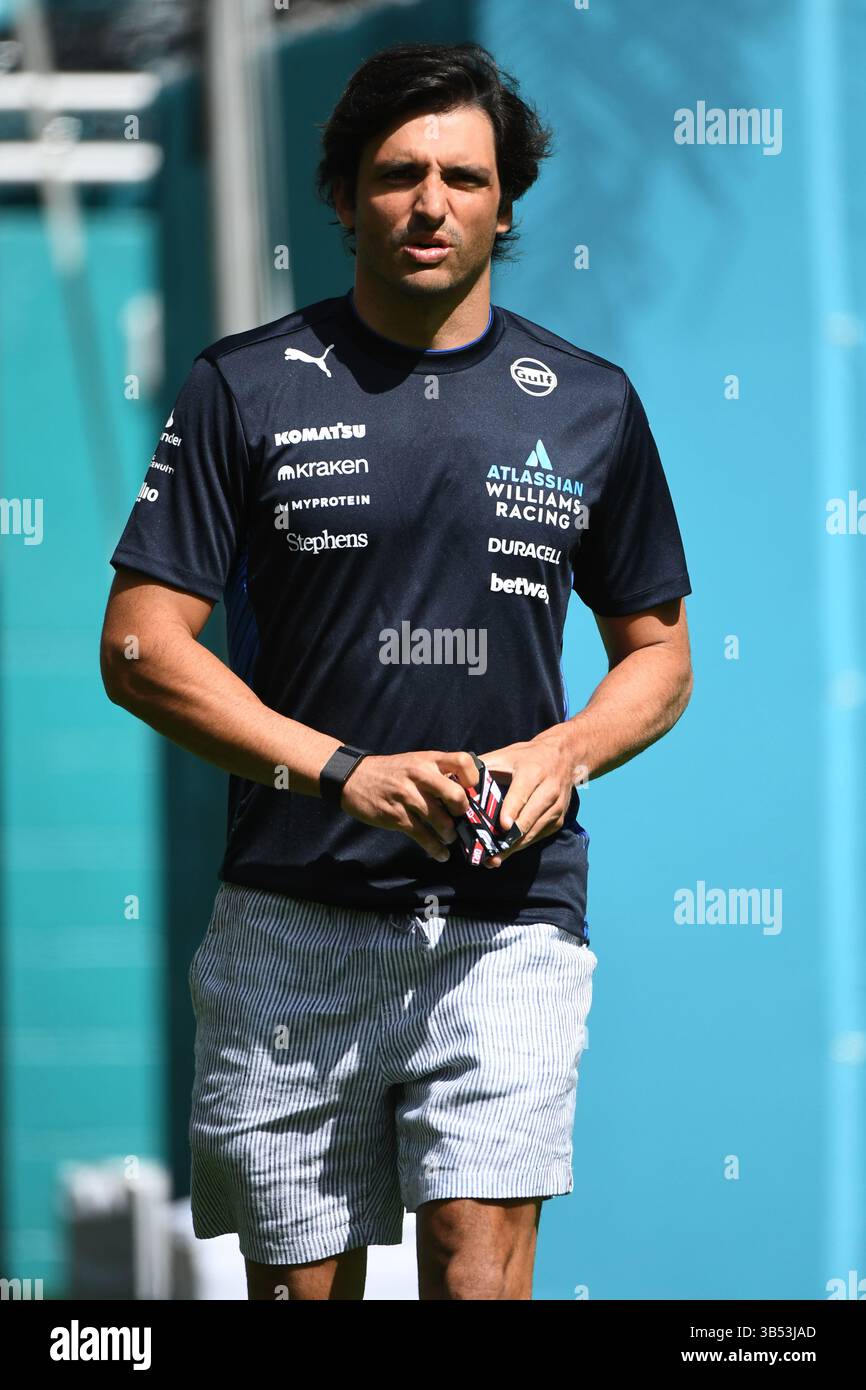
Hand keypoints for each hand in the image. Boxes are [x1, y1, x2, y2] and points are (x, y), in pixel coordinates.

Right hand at [339, 749, 476, 862]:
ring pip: (442, 821)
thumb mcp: (414, 762)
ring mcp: (408, 797)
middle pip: (456, 795)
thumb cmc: (390, 771)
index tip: (473, 791)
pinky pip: (423, 837)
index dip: (474, 778)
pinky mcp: (397, 817)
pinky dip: (436, 849)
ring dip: (450, 835)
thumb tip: (465, 792)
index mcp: (428, 760)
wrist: (352, 778)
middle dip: (463, 812)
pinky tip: (440, 854)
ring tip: (449, 837)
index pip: (463, 761)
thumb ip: (437, 773)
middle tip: (461, 818)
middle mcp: (420, 776)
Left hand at [477, 726, 585, 868]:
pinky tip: (506, 852)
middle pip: (529, 818)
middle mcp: (549, 790)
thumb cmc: (527, 757)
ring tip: (493, 859)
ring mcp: (557, 807)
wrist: (563, 756)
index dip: (512, 810)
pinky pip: (538, 836)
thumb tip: (456, 780)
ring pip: (534, 831)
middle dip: (510, 838)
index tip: (502, 826)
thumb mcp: (506, 755)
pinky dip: (522, 845)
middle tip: (489, 853)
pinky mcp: (559, 819)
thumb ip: (482, 767)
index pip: (522, 793)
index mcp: (533, 772)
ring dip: (514, 847)